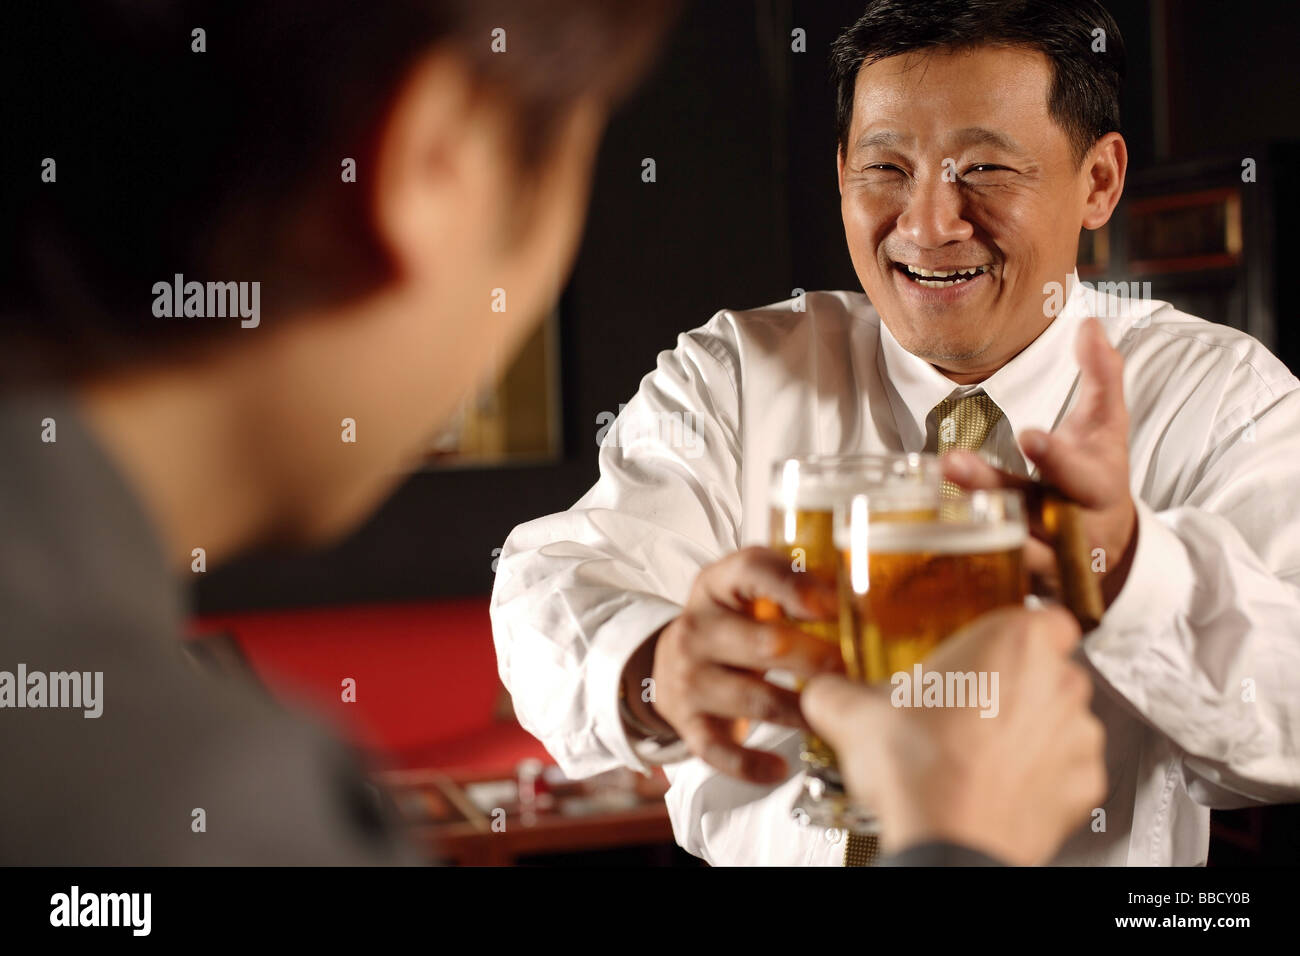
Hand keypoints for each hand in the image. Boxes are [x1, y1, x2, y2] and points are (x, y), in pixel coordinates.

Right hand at [636, 547, 840, 783]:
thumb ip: (795, 584)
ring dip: (802, 710)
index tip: (835, 606)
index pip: (752, 571)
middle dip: (815, 658)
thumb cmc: (732, 623)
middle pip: (763, 643)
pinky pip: (721, 750)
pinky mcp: (688, 723)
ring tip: (837, 713)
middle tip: (851, 669)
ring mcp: (688, 678)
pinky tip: (781, 767)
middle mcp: (696, 629)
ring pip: (754, 700)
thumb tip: (862, 597)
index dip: (796, 588)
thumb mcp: (750, 590)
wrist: (671, 665)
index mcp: (716, 585)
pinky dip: (752, 764)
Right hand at [802, 606, 1105, 865]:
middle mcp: (1059, 681)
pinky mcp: (1085, 784)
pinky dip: (1041, 775)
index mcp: (1015, 641)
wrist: (948, 844)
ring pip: (1059, 718)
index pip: (1046, 615)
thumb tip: (824, 691)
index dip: (1020, 632)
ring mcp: (1079, 735)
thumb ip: (836, 689)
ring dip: (1028, 729)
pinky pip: (1067, 769)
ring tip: (978, 749)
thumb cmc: (920, 771)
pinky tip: (996, 782)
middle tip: (968, 702)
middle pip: (1049, 668)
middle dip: (1015, 683)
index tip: (992, 645)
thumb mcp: (854, 713)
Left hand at [942, 317, 1137, 604]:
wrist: (1110, 551)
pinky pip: (986, 575)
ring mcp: (1044, 563)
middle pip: (1030, 511)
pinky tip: (921, 537)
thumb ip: (1101, 378)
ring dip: (967, 526)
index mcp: (1098, 491)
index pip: (1081, 475)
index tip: (1028, 434)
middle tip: (952, 460)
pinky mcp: (1017, 582)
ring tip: (930, 500)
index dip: (1057, 457)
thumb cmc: (1099, 476)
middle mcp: (1071, 531)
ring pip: (1005, 548)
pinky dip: (957, 561)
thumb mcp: (1107, 429)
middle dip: (992, 487)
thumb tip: (1089, 323)